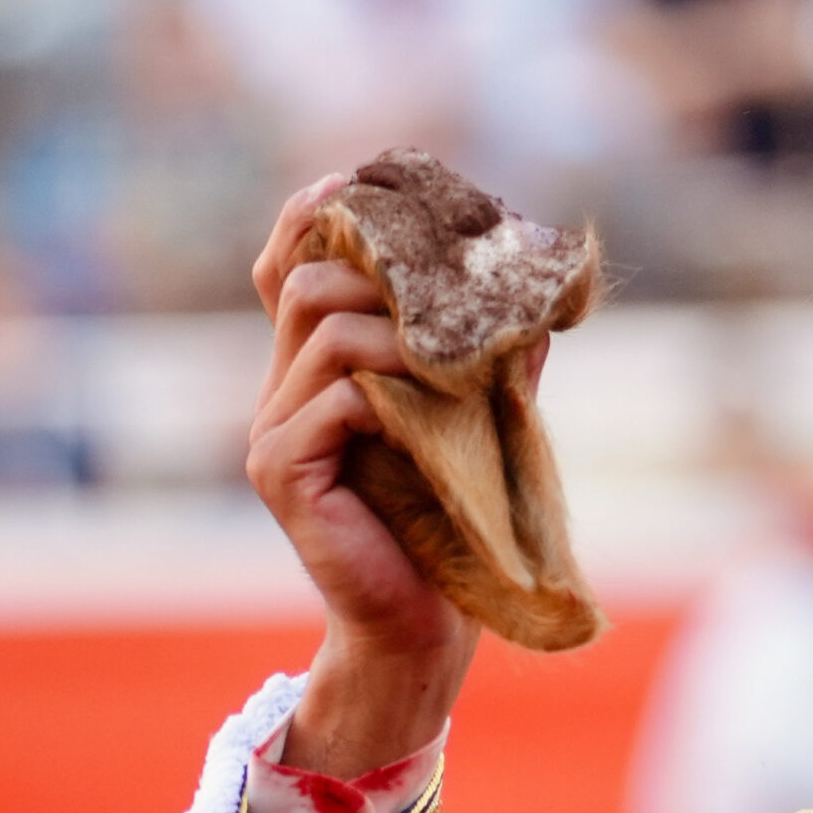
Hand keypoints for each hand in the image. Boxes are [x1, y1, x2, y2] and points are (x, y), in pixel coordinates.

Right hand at [245, 174, 486, 777]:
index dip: (321, 214)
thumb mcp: (481, 424)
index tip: (373, 181)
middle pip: (305, 280)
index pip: (288, 263)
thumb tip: (539, 299)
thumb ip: (491, 360)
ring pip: (322, 327)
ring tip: (463, 360)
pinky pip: (331, 394)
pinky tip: (437, 406)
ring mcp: (273, 432)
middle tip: (458, 287)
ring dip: (403, 330)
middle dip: (383, 269)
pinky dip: (390, 386)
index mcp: (315, 372)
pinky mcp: (282, 471)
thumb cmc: (455, 531)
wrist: (424, 631)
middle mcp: (280, 392)